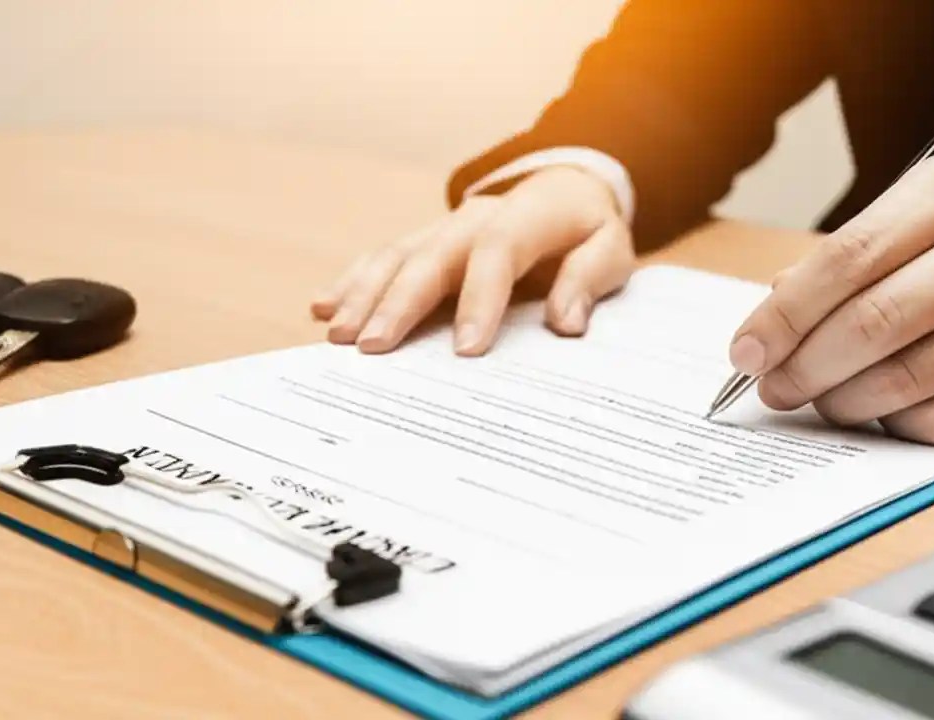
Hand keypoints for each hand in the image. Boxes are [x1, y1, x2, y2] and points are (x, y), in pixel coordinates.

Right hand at [311, 166, 633, 354]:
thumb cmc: (586, 229)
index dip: (481, 299)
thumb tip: (565, 321)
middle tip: (372, 348)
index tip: (467, 351)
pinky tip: (323, 307)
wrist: (563, 189)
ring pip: (396, 255)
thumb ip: (590, 277)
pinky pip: (382, 257)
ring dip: (363, 294)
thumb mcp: (611, 248)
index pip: (498, 252)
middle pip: (431, 255)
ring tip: (337, 335)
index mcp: (528, 215)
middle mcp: (476, 217)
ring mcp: (444, 227)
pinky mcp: (424, 241)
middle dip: (399, 303)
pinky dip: (351, 282)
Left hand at [728, 145, 933, 443]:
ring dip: (845, 399)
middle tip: (774, 386)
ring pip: (909, 375)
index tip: (748, 347)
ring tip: (822, 399)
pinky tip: (884, 410)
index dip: (787, 312)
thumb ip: (849, 257)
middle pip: (877, 319)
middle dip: (806, 363)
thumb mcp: (926, 218)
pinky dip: (899, 422)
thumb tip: (772, 317)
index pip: (852, 254)